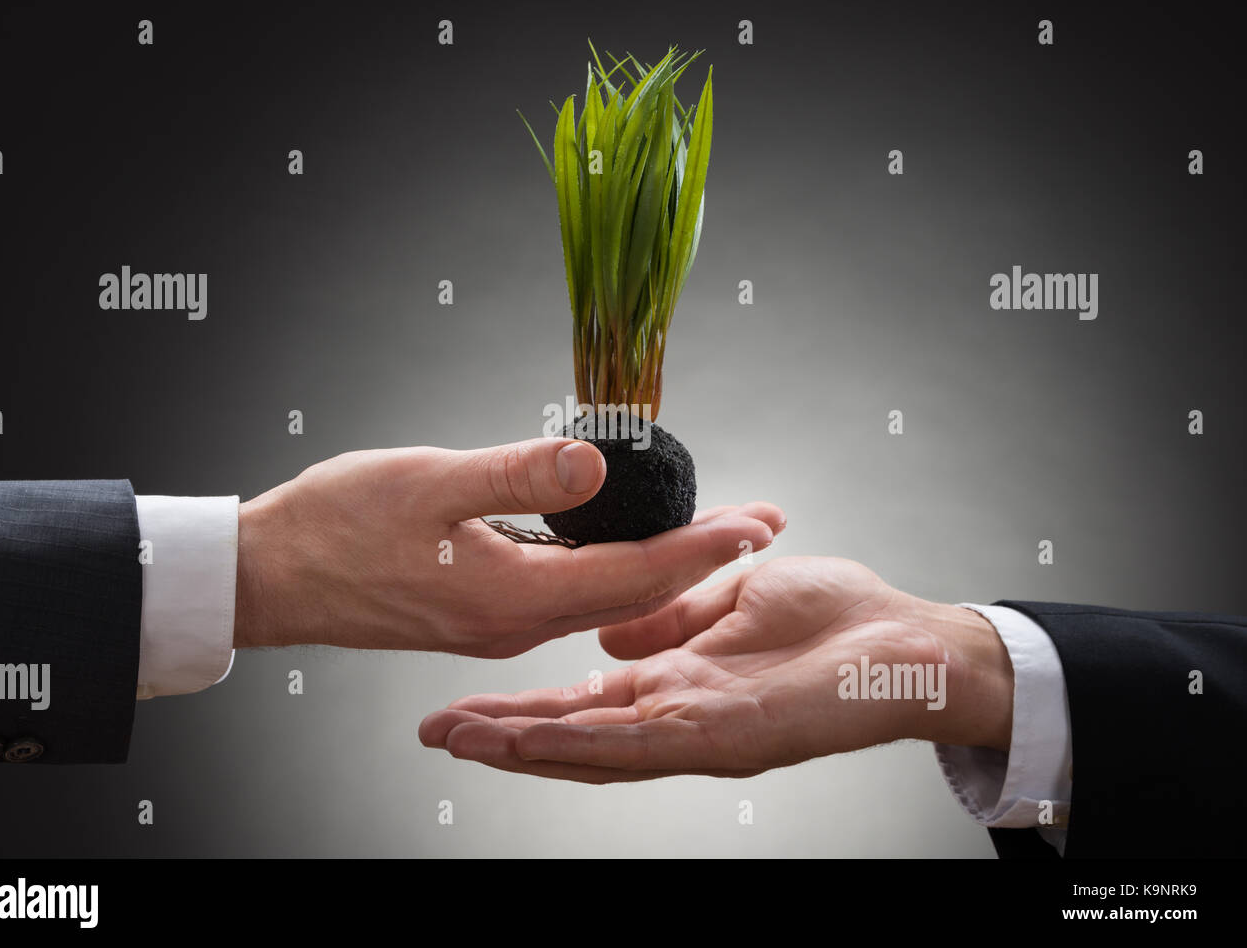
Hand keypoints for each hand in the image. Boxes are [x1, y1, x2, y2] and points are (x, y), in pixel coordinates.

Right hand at [233, 438, 782, 656]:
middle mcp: (516, 623)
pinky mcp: (479, 614)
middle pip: (634, 593)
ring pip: (603, 598)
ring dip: (660, 565)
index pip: (637, 573)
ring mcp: (498, 624)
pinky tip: (620, 547)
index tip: (759, 523)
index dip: (703, 546)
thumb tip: (597, 463)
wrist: (273, 578)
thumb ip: (517, 474)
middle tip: (758, 525)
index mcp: (514, 596)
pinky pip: (566, 596)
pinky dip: (609, 571)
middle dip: (701, 558)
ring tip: (708, 534)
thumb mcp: (428, 481)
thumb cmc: (335, 527)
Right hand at [419, 556, 1013, 778]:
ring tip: (462, 740)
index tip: (468, 699)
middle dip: (502, 734)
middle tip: (434, 733)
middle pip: (573, 733)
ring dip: (523, 746)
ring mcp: (695, 733)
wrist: (904, 638)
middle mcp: (676, 716)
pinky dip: (576, 745)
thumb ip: (672, 613)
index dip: (523, 703)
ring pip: (592, 747)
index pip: (583, 700)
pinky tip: (529, 743)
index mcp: (677, 680)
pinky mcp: (721, 738)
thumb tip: (613, 633)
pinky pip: (637, 744)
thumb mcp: (734, 593)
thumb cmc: (836, 615)